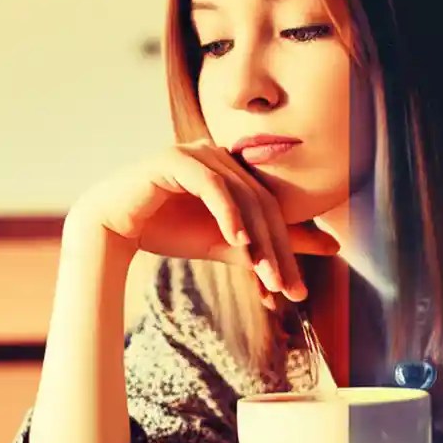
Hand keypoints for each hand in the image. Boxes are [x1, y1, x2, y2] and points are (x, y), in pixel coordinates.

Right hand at [66, 139, 339, 302]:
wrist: (112, 227)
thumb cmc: (167, 231)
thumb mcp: (226, 244)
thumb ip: (266, 247)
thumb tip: (331, 247)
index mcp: (234, 169)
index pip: (271, 210)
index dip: (287, 249)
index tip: (296, 290)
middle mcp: (219, 155)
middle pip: (262, 205)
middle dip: (278, 251)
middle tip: (290, 290)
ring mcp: (197, 152)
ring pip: (242, 198)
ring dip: (257, 240)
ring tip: (268, 276)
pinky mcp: (175, 159)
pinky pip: (212, 187)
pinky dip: (228, 215)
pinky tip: (239, 242)